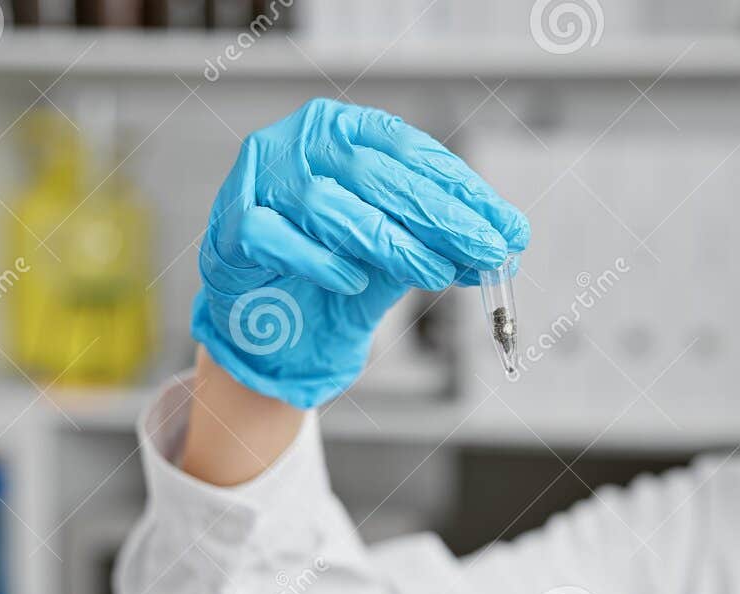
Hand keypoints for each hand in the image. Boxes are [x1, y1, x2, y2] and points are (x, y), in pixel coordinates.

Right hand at [192, 98, 528, 407]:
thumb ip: (438, 241)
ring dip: (390, 242)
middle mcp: (299, 144)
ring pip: (328, 203)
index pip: (411, 151)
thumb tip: (502, 245)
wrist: (267, 316)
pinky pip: (276, 237)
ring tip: (435, 273)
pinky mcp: (231, 226)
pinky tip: (354, 280)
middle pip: (377, 173)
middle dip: (441, 216)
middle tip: (488, 250)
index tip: (508, 227)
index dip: (464, 189)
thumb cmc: (332, 268)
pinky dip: (320, 260)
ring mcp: (259, 180)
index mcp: (344, 131)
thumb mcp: (396, 251)